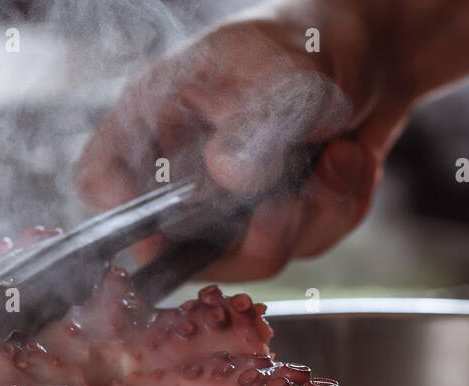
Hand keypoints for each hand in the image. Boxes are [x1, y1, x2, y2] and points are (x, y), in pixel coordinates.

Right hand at [75, 2, 412, 280]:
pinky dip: (340, 204)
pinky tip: (348, 158)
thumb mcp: (277, 72)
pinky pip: (308, 245)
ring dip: (313, 210)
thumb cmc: (302, 44)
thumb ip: (253, 123)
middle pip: (182, 250)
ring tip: (338, 153)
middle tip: (287, 203)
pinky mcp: (279, 226)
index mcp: (154, 121)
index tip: (159, 233)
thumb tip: (228, 176)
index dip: (118, 217)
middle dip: (253, 235)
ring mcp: (230, 210)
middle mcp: (183, 175)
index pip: (101, 179)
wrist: (367, 52)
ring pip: (259, 257)